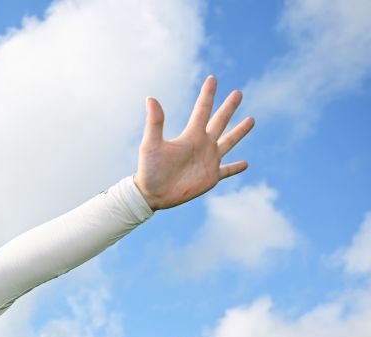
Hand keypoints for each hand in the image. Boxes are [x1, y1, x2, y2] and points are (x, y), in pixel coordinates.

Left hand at [133, 76, 254, 209]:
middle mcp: (202, 145)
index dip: (207, 95)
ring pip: (228, 142)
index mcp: (190, 135)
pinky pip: (227, 171)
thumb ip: (155, 122)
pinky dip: (236, 168)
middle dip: (229, 108)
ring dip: (240, 132)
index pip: (202, 110)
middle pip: (220, 121)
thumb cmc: (149, 169)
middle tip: (238, 93)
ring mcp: (208, 160)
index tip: (212, 78)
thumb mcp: (151, 144)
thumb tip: (151, 98)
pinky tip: (246, 164)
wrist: (151, 194)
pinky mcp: (211, 177)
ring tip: (251, 120)